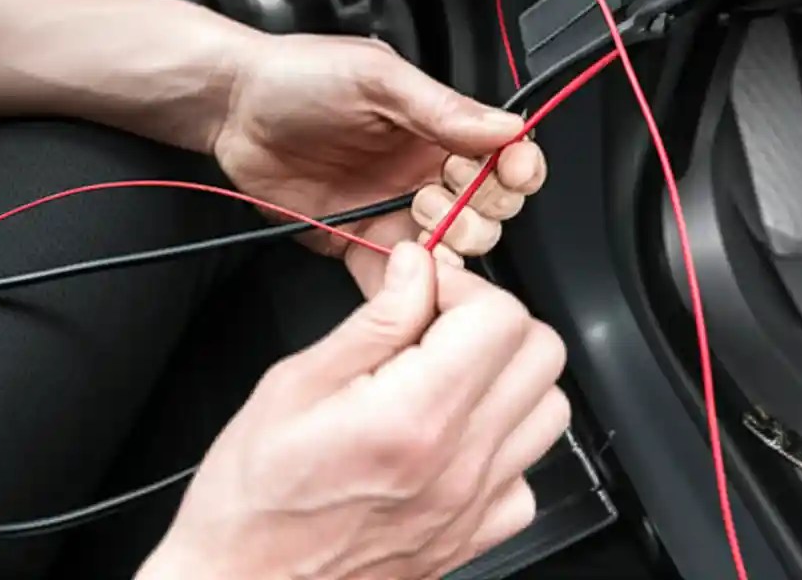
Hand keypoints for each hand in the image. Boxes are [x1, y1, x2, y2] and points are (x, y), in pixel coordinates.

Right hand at [137, 243, 569, 579]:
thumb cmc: (252, 497)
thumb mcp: (294, 384)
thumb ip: (373, 322)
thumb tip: (417, 267)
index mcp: (412, 416)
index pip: (501, 317)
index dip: (463, 288)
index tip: (425, 292)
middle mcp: (459, 462)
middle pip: (541, 353)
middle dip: (493, 321)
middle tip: (437, 327)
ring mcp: (476, 503)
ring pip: (549, 406)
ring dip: (507, 375)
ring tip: (448, 375)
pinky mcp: (477, 534)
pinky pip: (529, 469)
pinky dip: (503, 440)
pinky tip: (453, 435)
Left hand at [212, 34, 546, 294]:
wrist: (231, 108)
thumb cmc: (299, 77)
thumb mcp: (378, 79)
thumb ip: (443, 108)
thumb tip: (507, 127)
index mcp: (439, 129)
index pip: (504, 157)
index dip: (518, 170)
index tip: (512, 171)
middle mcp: (425, 173)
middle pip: (490, 211)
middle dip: (481, 210)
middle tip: (441, 191)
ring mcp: (396, 212)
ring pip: (454, 250)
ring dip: (449, 244)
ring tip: (416, 217)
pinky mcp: (361, 244)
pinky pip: (396, 280)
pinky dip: (407, 288)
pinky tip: (404, 273)